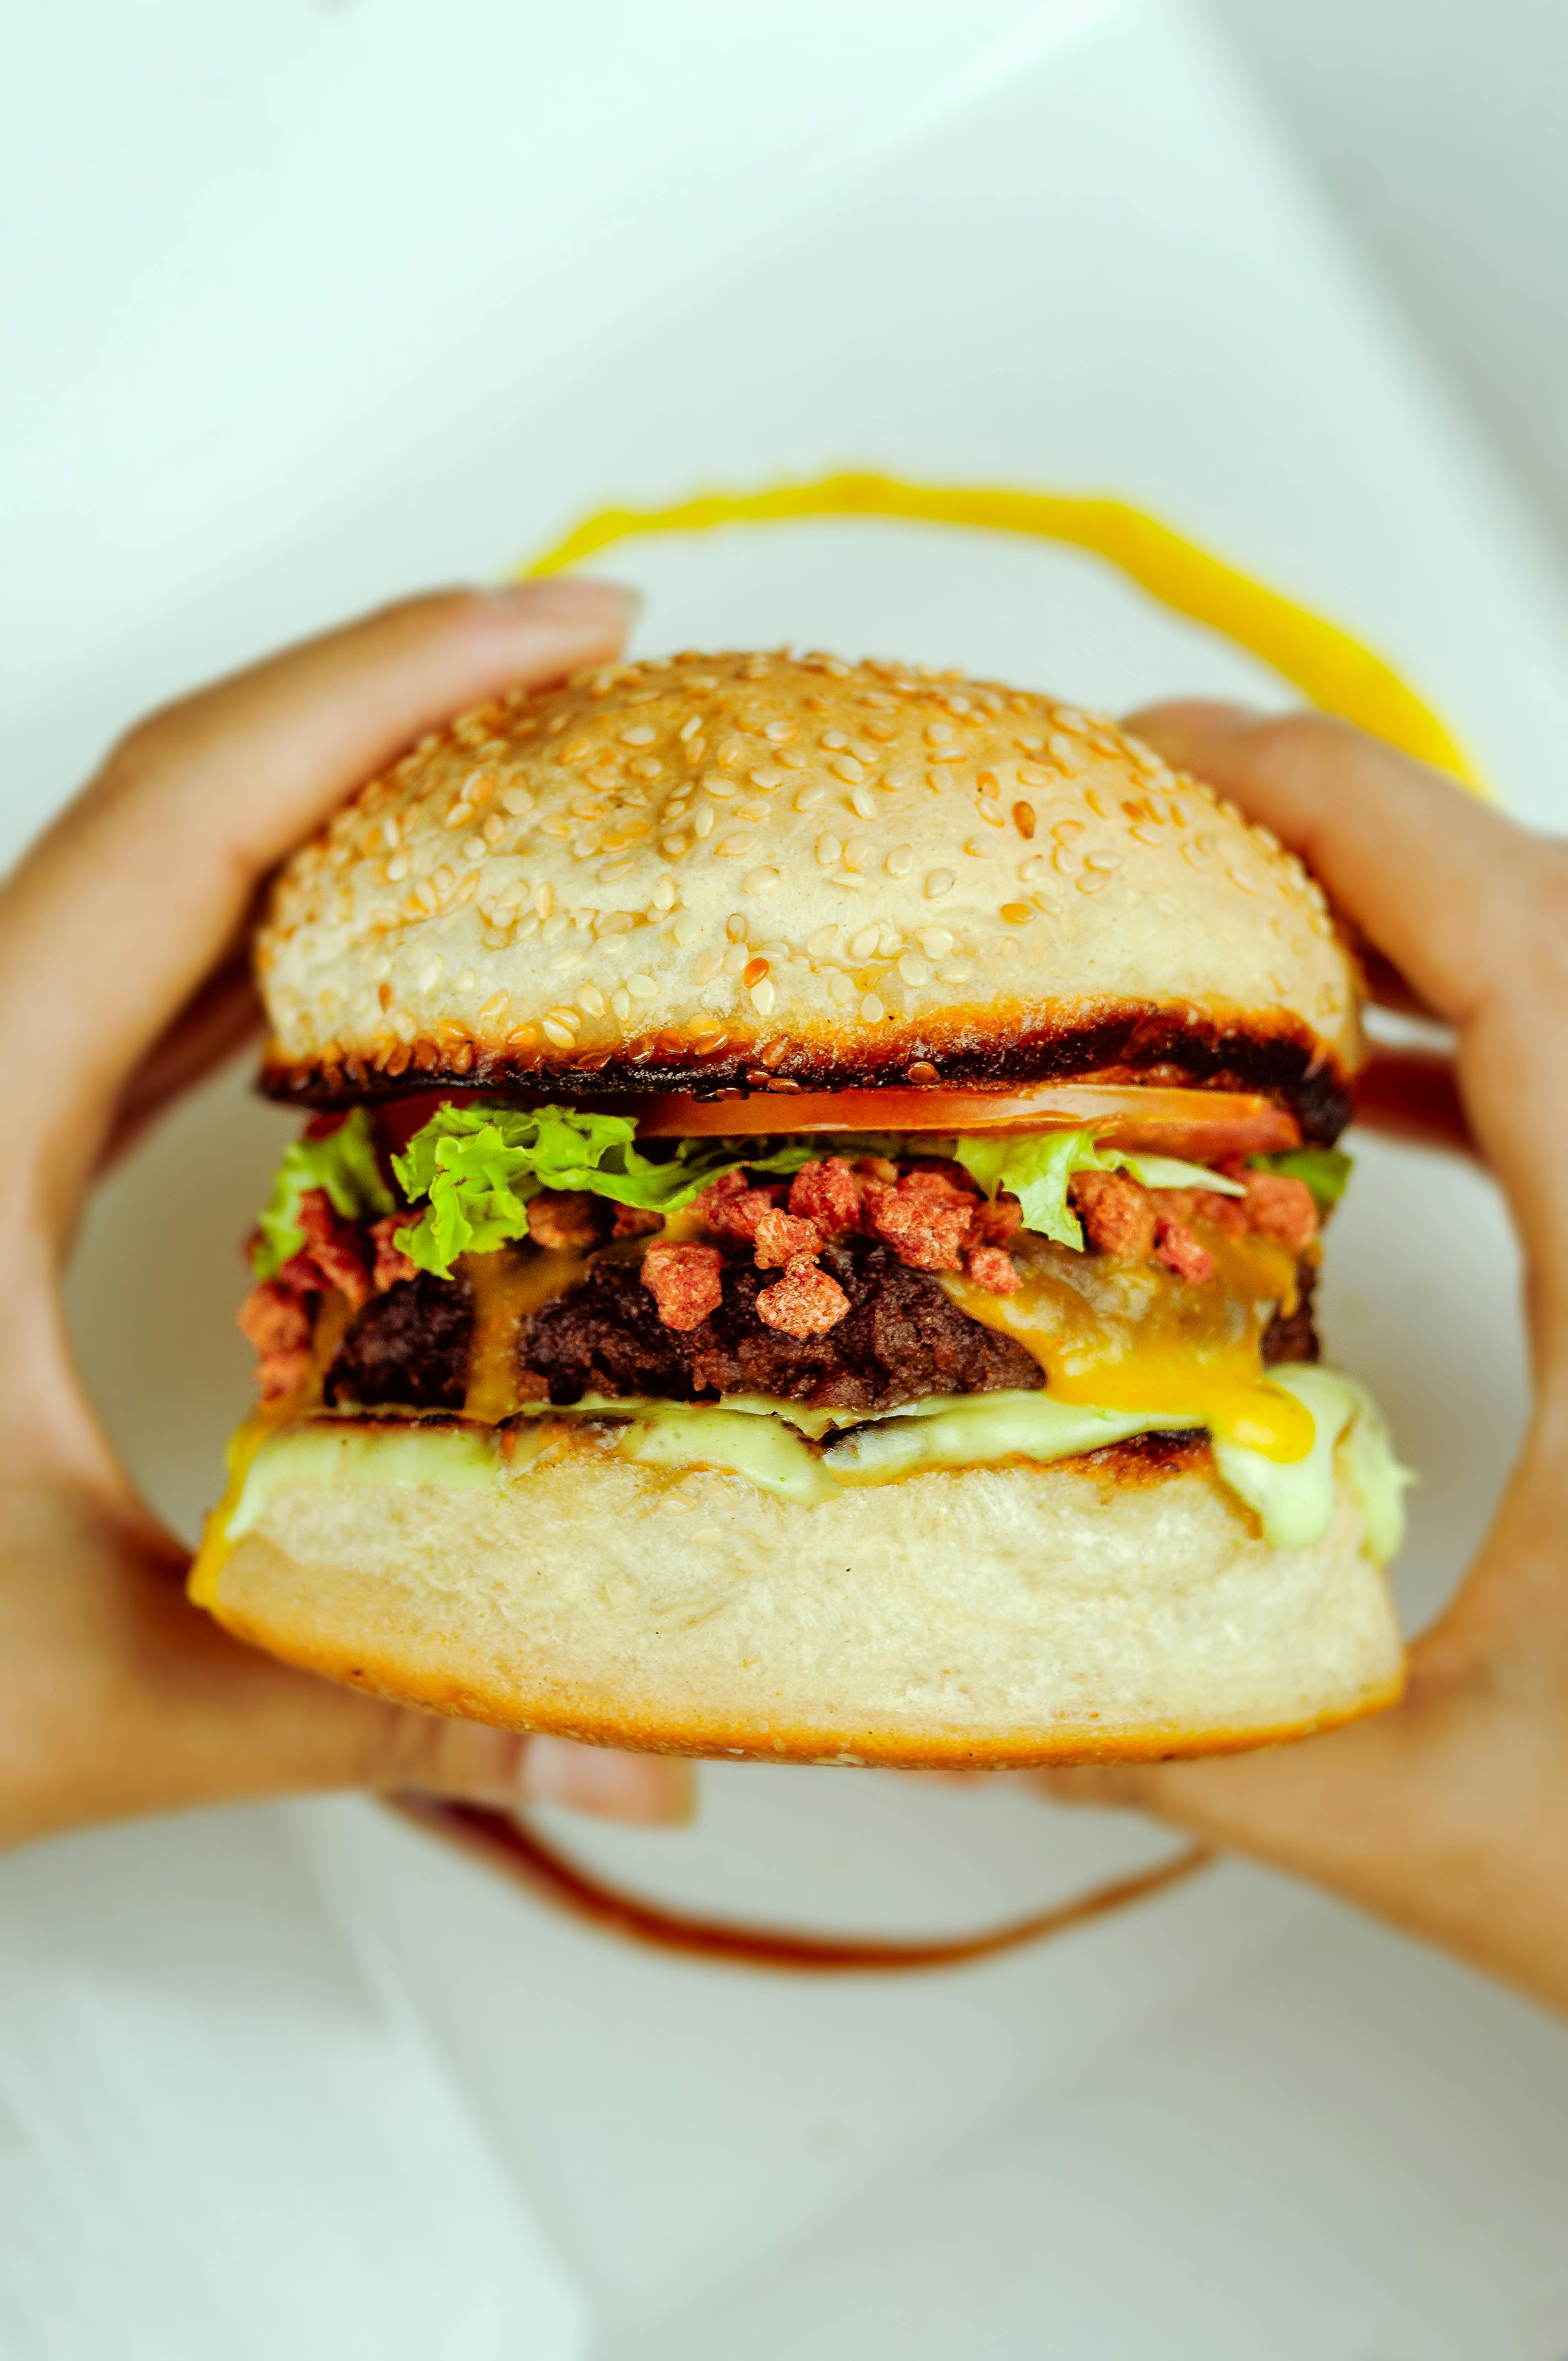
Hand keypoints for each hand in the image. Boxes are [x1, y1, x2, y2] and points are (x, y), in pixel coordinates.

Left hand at [0, 584, 692, 1844]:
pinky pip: (133, 991)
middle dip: (390, 705)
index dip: (390, 687)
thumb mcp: (96, 1695)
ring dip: (329, 808)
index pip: (194, 820)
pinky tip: (363, 966)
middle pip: (180, 802)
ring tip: (515, 782)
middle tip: (591, 676)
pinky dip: (265, 934)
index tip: (573, 622)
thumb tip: (651, 1764)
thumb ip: (384, 1717)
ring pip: (151, 884)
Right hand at [1041, 703, 1567, 2015]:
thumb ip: (1189, 1745)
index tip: (1162, 758)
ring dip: (1413, 939)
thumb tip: (972, 1707)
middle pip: (1549, 922)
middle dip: (1345, 837)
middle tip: (1150, 831)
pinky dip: (1479, 1053)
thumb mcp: (1449, 1817)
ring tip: (1231, 948)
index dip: (1331, 807)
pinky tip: (1369, 1104)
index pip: (1513, 942)